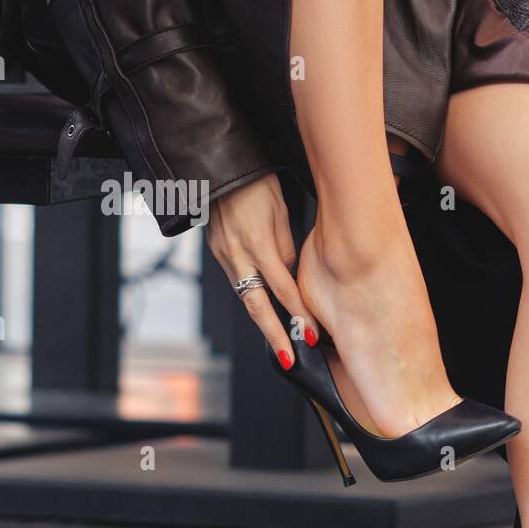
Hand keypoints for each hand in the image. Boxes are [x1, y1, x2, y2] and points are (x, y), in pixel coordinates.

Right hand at [206, 173, 318, 365]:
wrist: (219, 168)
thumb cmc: (256, 185)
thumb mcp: (280, 213)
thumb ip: (284, 248)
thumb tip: (289, 276)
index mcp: (258, 243)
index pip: (283, 289)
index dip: (298, 315)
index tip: (312, 334)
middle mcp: (238, 254)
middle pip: (258, 306)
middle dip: (276, 336)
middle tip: (290, 359)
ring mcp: (223, 255)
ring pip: (245, 298)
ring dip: (263, 324)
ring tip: (280, 345)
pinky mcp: (216, 252)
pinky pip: (237, 282)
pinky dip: (251, 300)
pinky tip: (264, 314)